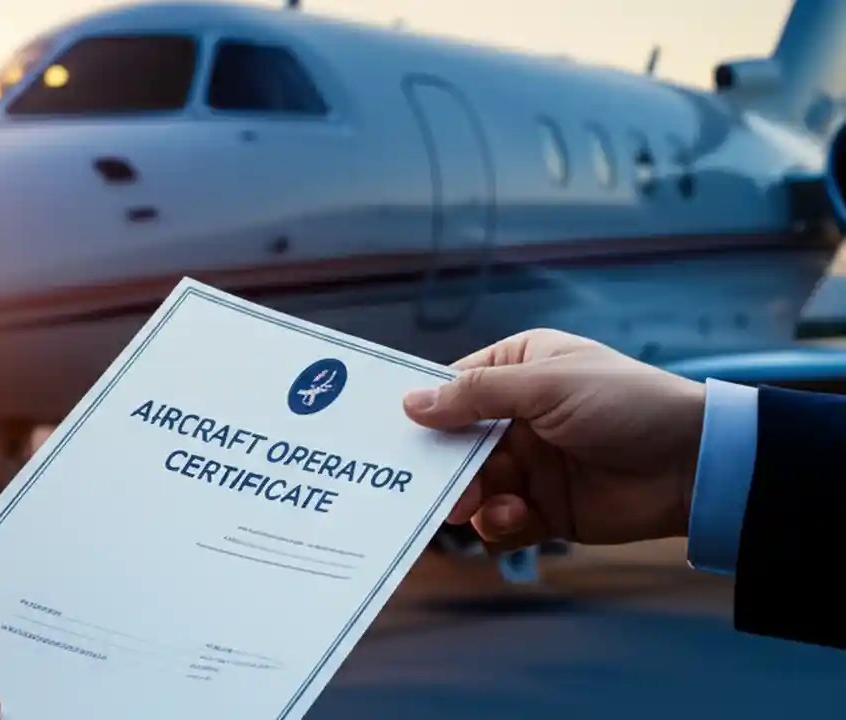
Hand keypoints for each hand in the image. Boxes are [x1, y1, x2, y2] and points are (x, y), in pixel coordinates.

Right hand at [403, 329, 704, 550]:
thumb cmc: (625, 404)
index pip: (454, 387)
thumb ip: (477, 396)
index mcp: (519, 369)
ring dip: (471, 497)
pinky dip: (500, 523)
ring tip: (478, 505)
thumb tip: (410, 403)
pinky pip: (501, 520)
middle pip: (455, 443)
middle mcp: (518, 416)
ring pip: (472, 485)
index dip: (424, 409)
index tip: (390, 432)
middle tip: (430, 485)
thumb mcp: (547, 385)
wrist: (695, 466)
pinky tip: (518, 517)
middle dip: (443, 465)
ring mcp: (530, 464)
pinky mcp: (545, 508)